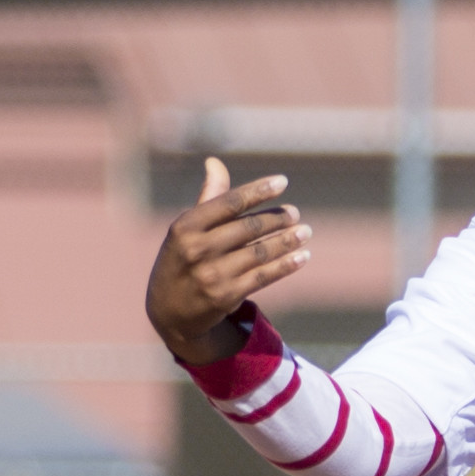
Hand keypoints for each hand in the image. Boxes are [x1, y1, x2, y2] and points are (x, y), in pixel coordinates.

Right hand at [143, 156, 312, 364]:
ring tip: (305, 232)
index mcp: (185, 226)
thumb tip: (215, 162)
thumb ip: (207, 198)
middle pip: (248, 228)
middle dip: (277, 219)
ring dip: (287, 241)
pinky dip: (285, 266)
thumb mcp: (186, 230)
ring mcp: (211, 275)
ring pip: (259, 253)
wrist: (169, 312)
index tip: (282, 182)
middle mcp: (197, 249)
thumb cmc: (182, 260)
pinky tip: (302, 257)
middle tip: (294, 213)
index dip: (258, 191)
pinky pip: (263, 276)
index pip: (229, 202)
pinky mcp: (225, 297)